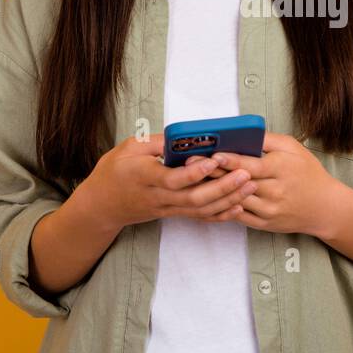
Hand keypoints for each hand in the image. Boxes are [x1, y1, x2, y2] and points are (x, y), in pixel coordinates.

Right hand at [77, 134, 257, 229]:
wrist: (102, 205)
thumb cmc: (114, 172)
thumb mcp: (128, 147)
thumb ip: (155, 142)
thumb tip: (182, 136)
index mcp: (145, 176)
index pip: (174, 178)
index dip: (196, 172)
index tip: (215, 160)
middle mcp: (159, 196)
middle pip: (194, 197)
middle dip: (223, 187)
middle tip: (246, 173)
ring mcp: (167, 208)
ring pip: (201, 209)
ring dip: (228, 200)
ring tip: (250, 185)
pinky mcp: (173, 213)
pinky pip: (199, 217)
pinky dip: (220, 213)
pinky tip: (238, 205)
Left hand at [189, 132, 343, 235]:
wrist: (324, 207)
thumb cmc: (308, 173)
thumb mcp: (293, 148)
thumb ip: (268, 140)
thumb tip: (243, 132)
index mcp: (280, 169)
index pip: (249, 164)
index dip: (229, 159)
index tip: (211, 154)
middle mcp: (274, 191)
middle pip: (238, 181)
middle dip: (213, 172)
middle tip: (190, 165)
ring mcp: (269, 209)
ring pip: (235, 199)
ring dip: (214, 190)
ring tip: (194, 181)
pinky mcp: (265, 224)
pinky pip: (239, 216)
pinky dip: (223, 207)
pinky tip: (209, 199)